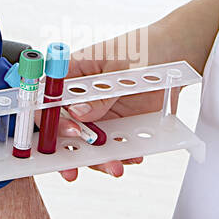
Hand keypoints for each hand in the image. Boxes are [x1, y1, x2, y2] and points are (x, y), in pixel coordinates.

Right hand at [53, 45, 183, 181]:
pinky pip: (111, 148)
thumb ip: (100, 93)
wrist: (172, 57)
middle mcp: (78, 100)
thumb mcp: (121, 67)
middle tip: (74, 169)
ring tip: (115, 166)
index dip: (51, 121)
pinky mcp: (115, 127)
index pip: (46, 101)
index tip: (71, 132)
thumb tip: (79, 113)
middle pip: (61, 131)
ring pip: (85, 145)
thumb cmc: (141, 50)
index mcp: (70, 77)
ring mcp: (96, 116)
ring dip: (97, 159)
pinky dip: (120, 156)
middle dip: (66, 152)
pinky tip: (132, 156)